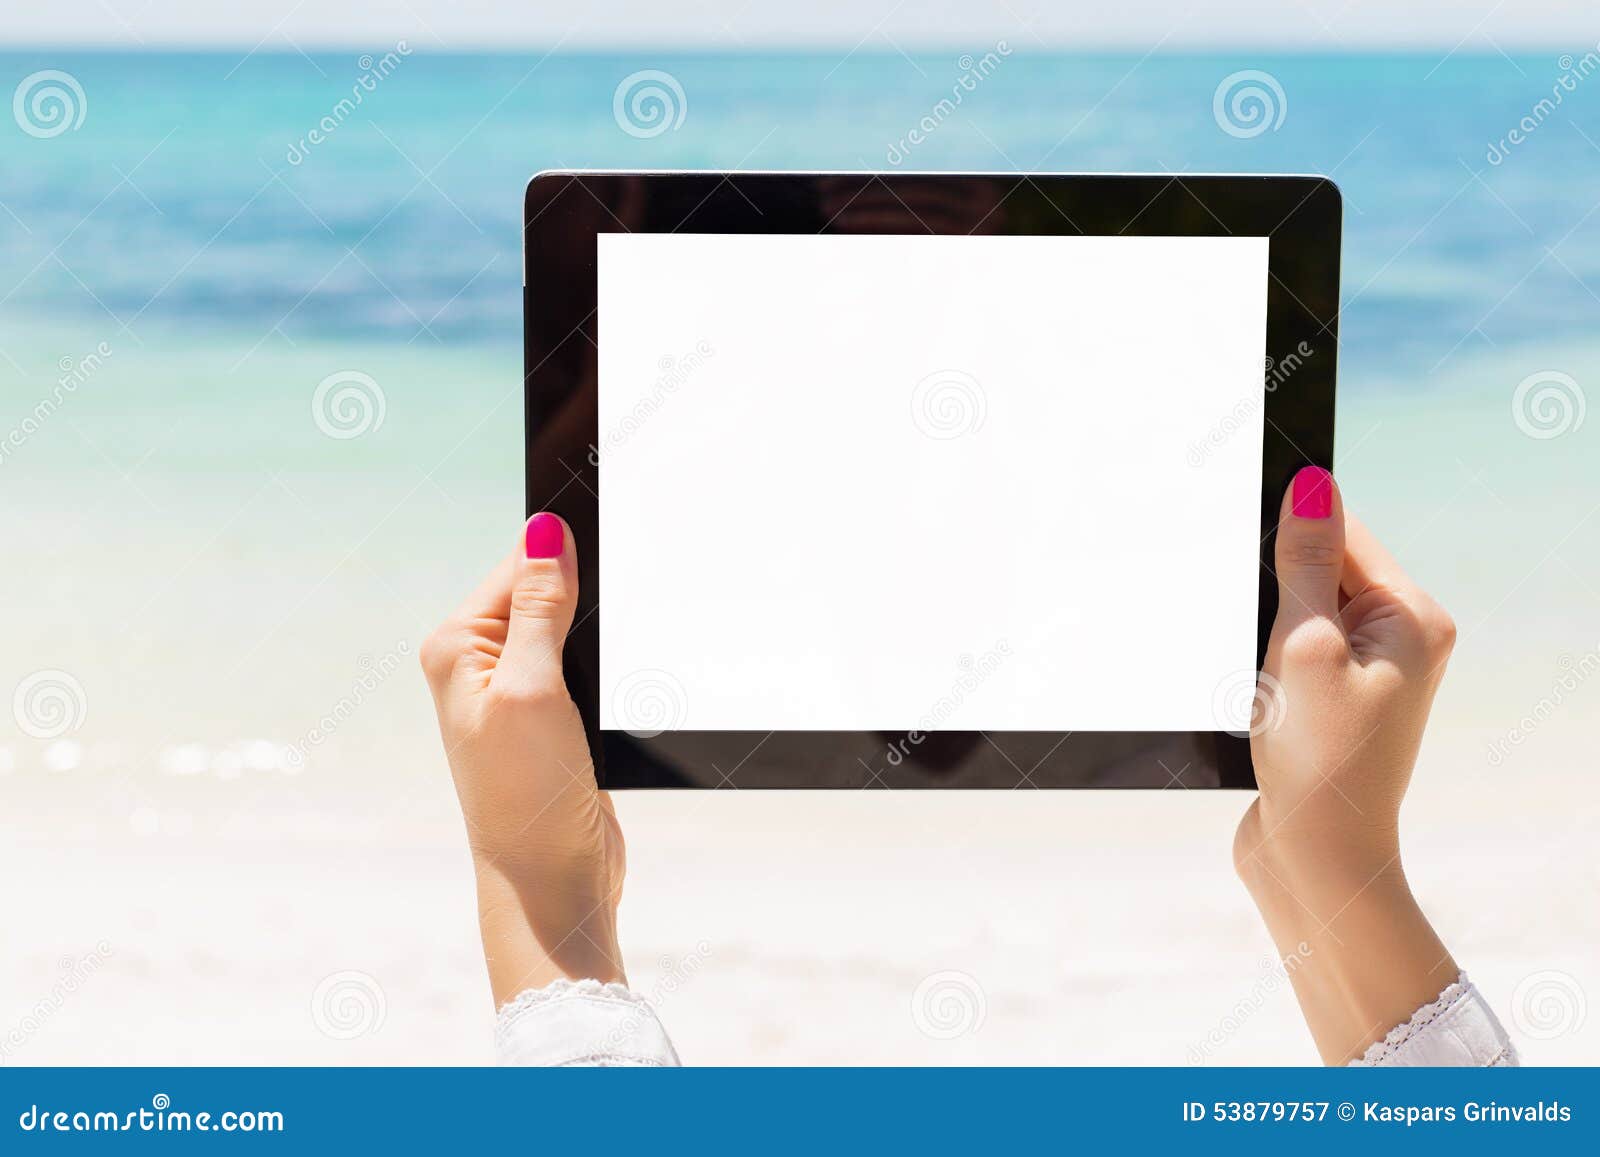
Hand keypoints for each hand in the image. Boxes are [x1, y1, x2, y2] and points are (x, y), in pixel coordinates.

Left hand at [422, 513, 625, 1003]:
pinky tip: (616, 692)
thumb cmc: (527, 794)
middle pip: (546, 592)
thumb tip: (544, 532)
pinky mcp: (554, 718)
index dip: (565, 554)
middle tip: (604, 641)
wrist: (552, 881)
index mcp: (457, 646)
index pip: (518, 564)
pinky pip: (587, 667)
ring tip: (606, 679)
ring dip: (600, 641)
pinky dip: (608, 671)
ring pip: (574, 630)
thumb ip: (539, 606)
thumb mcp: (532, 688)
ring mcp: (518, 692)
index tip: (609, 555)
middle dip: (586, 601)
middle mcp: (481, 664)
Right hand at [1234, 467, 1460, 1062]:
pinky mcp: (1334, 697)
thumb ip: (1304, 562)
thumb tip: (1313, 483)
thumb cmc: (1316, 761)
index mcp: (1413, 617)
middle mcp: (1402, 637)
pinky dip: (1263, 657)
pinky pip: (1292, 647)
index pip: (1343, 533)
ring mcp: (1369, 669)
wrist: (1315, 859)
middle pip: (1321, 568)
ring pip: (1298, 608)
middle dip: (1274, 591)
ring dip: (1264, 628)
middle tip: (1262, 644)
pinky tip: (1257, 691)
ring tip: (1262, 677)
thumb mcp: (1306, 648)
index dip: (1287, 535)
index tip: (1243, 551)